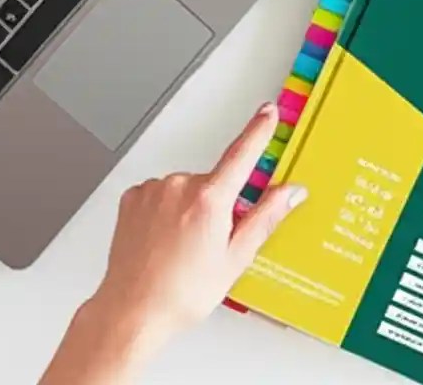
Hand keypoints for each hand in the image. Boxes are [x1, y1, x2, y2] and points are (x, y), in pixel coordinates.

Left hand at [40, 103, 306, 384]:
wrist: (132, 311)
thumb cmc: (181, 293)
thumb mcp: (236, 258)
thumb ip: (266, 217)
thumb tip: (290, 192)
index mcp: (209, 199)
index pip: (242, 154)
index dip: (258, 130)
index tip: (267, 112)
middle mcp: (179, 186)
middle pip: (214, 183)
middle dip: (219, 205)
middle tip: (211, 244)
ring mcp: (152, 190)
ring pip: (186, 190)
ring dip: (190, 209)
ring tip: (182, 249)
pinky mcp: (132, 197)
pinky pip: (161, 195)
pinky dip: (166, 212)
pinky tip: (164, 241)